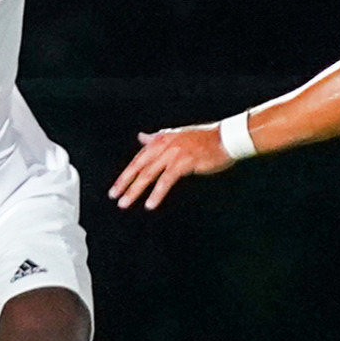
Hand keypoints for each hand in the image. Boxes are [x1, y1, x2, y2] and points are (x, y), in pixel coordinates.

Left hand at [110, 124, 237, 209]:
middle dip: (124, 183)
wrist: (225, 138)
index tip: (115, 188)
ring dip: (135, 190)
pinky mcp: (184, 162)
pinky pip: (166, 180)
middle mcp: (164, 144)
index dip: (125, 174)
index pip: (138, 159)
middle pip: (139, 166)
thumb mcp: (177, 135)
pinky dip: (157, 193)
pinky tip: (150, 204)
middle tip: (114, 197)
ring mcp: (173, 153)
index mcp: (160, 139)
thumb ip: (157, 138)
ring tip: (125, 203)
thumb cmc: (204, 139)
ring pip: (148, 174)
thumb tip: (141, 137)